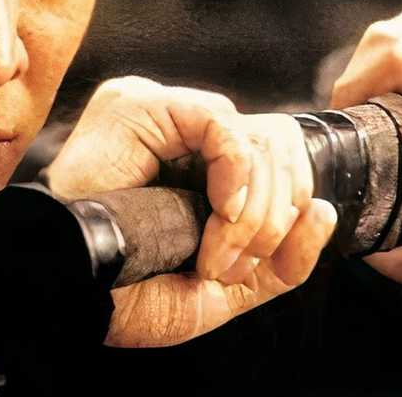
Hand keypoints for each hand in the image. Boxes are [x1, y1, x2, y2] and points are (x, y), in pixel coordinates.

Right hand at [42, 76, 336, 346]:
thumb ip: (283, 259)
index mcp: (199, 166)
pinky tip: (216, 216)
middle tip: (230, 264)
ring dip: (253, 209)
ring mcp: (161, 112)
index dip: (286, 211)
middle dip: (274, 216)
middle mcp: (181, 132)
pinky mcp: (143, 105)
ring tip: (215, 253)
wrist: (76, 296)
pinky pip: (225, 127)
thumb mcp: (227, 286)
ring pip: (259, 137)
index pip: (279, 160)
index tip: (248, 264)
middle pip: (279, 146)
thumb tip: (325, 210)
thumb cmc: (132, 293)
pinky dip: (236, 178)